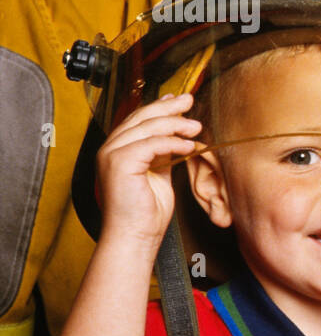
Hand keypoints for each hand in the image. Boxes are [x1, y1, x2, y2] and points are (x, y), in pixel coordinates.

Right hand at [96, 93, 201, 245]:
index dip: (159, 107)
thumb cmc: (146, 212)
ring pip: (147, 128)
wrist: (135, 235)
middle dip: (169, 108)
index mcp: (117, 150)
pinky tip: (189, 146)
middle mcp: (109, 149)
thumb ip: (162, 153)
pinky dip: (173, 142)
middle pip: (141, 118)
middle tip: (190, 101)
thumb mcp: (158, 174)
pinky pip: (150, 144)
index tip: (179, 100)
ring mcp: (111, 154)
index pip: (138, 120)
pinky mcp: (119, 163)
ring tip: (197, 127)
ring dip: (176, 124)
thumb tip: (176, 135)